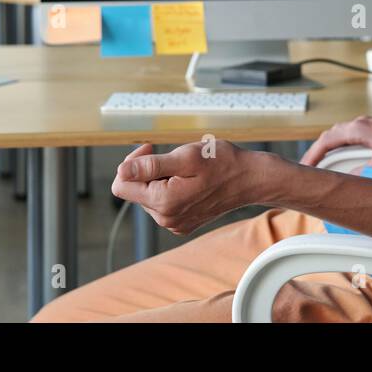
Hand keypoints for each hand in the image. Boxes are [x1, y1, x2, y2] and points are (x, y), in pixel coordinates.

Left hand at [111, 139, 268, 234]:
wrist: (250, 179)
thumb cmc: (222, 163)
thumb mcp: (185, 157)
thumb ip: (150, 166)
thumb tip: (121, 171)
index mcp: (163, 202)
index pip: (121, 184)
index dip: (130, 163)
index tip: (150, 149)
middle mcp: (166, 218)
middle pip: (135, 190)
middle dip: (147, 170)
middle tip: (172, 156)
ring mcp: (174, 223)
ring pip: (148, 196)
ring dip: (160, 179)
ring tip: (185, 170)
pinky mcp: (182, 222)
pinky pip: (162, 203)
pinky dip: (170, 188)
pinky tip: (190, 181)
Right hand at [298, 115, 371, 169]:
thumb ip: (365, 173)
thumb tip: (348, 182)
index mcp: (360, 128)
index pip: (326, 140)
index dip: (312, 155)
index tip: (303, 168)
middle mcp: (363, 124)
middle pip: (331, 138)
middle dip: (318, 154)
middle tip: (309, 170)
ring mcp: (371, 127)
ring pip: (343, 138)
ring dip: (332, 153)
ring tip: (324, 169)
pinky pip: (354, 140)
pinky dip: (344, 151)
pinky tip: (348, 163)